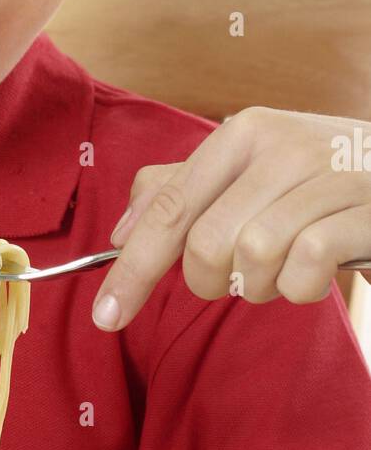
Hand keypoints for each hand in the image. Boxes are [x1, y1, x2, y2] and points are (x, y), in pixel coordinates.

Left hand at [91, 107, 370, 331]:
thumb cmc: (323, 187)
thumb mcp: (253, 176)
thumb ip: (184, 193)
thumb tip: (122, 233)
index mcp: (245, 132)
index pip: (168, 209)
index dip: (132, 270)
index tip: (105, 317)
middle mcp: (285, 144)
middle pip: (206, 246)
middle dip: (212, 282)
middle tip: (240, 277)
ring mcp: (332, 176)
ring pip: (254, 258)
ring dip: (263, 285)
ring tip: (286, 268)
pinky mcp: (369, 212)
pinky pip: (304, 269)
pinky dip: (301, 287)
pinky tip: (318, 271)